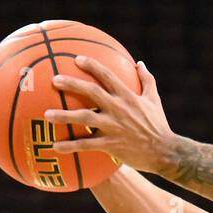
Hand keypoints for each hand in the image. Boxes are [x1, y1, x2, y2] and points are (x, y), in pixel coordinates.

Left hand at [46, 59, 173, 173]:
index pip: (107, 75)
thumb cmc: (159, 125)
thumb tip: (140, 63)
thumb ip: (147, 79)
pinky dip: (70, 146)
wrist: (165, 152)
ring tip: (46, 114)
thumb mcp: (154, 99)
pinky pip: (87, 145)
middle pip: (91, 92)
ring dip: (64, 116)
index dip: (91, 65)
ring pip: (84, 118)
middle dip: (72, 84)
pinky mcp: (111, 145)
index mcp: (127, 96)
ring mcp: (113, 127)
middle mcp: (118, 109)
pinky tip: (55, 147)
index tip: (76, 59)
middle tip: (54, 80)